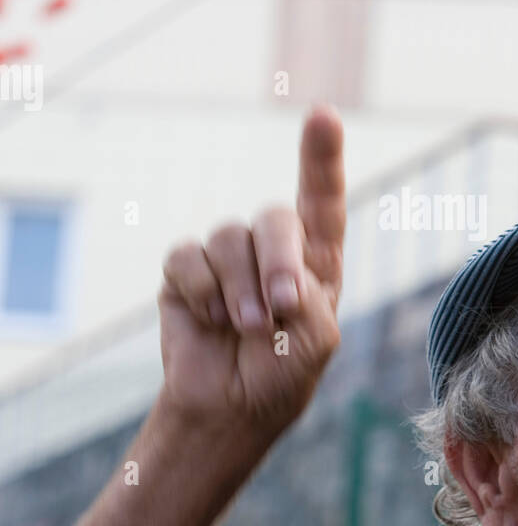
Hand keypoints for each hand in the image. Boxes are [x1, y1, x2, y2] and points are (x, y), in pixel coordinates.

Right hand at [157, 104, 345, 434]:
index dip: (321, 158)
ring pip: (229, 237)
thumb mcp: (316, 342)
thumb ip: (309, 300)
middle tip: (281, 309)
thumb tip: (271, 277)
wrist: (228, 410)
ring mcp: (228, 258)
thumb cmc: (280, 376)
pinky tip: (210, 319)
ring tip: (244, 329)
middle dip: (278, 261)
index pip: (322, 202)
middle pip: (275, 218)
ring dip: (239, 289)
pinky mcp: (185, 271)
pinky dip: (201, 291)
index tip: (323, 114)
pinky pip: (188, 256)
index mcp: (315, 261)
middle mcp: (272, 250)